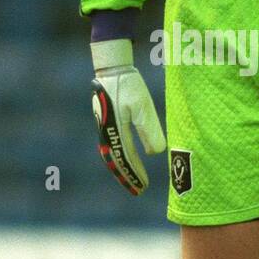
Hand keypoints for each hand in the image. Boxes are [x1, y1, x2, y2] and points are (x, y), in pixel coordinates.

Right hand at [91, 39, 165, 194]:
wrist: (111, 68)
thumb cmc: (128, 84)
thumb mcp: (143, 105)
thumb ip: (149, 129)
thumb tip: (154, 154)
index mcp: (115, 131)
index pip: (125, 160)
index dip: (134, 175)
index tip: (143, 188)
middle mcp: (106, 132)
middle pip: (116, 162)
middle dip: (127, 176)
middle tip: (139, 190)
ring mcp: (104, 128)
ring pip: (112, 156)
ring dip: (123, 169)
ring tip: (133, 179)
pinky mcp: (106, 123)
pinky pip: (112, 146)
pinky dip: (119, 157)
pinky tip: (127, 159)